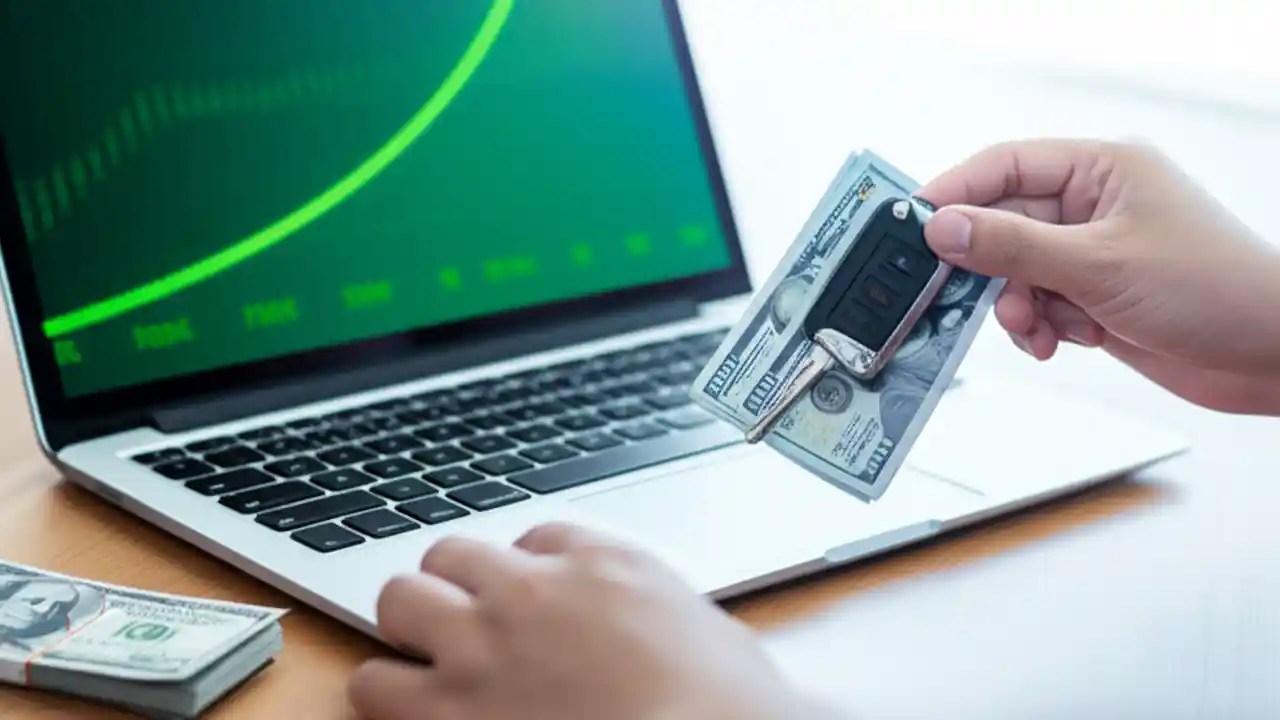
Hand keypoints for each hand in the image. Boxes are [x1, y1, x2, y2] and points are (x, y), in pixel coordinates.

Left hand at [347, 523, 820, 719]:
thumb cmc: (726, 706)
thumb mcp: (706, 628)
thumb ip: (657, 609)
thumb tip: (647, 627)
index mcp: (602, 564)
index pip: (539, 537)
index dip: (531, 569)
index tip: (537, 597)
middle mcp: (531, 591)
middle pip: (454, 550)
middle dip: (455, 580)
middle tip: (467, 618)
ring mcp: (482, 647)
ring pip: (400, 597)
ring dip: (410, 623)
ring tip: (423, 653)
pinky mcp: (446, 711)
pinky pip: (373, 682)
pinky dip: (384, 691)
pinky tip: (405, 705)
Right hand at [917, 138, 1279, 414]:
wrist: (1270, 356)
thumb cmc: (1216, 290)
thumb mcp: (1097, 264)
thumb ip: (1012, 245)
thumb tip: (943, 227)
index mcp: (1101, 169)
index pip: (1005, 165)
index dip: (956, 192)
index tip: (913, 223)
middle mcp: (1094, 205)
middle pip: (1004, 225)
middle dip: (992, 268)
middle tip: (966, 294)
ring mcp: (1093, 252)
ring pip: (1016, 272)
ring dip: (1018, 305)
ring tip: (1039, 328)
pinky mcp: (1096, 295)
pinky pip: (1039, 304)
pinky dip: (1040, 326)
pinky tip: (1062, 340)